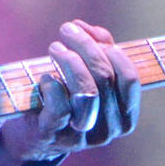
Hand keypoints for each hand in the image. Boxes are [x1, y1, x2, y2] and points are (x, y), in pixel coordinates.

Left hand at [0, 18, 140, 165]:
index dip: (112, 52)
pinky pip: (60, 107)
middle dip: (85, 46)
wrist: (35, 135)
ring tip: (55, 47)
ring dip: (70, 61)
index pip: (130, 79)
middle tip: (67, 30)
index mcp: (125, 117)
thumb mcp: (88, 75)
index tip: (92, 36)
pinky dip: (53, 85)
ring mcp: (82, 136)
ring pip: (86, 91)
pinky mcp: (54, 135)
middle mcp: (108, 130)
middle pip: (104, 78)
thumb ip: (97, 50)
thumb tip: (90, 29)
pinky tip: (45, 77)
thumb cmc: (66, 98)